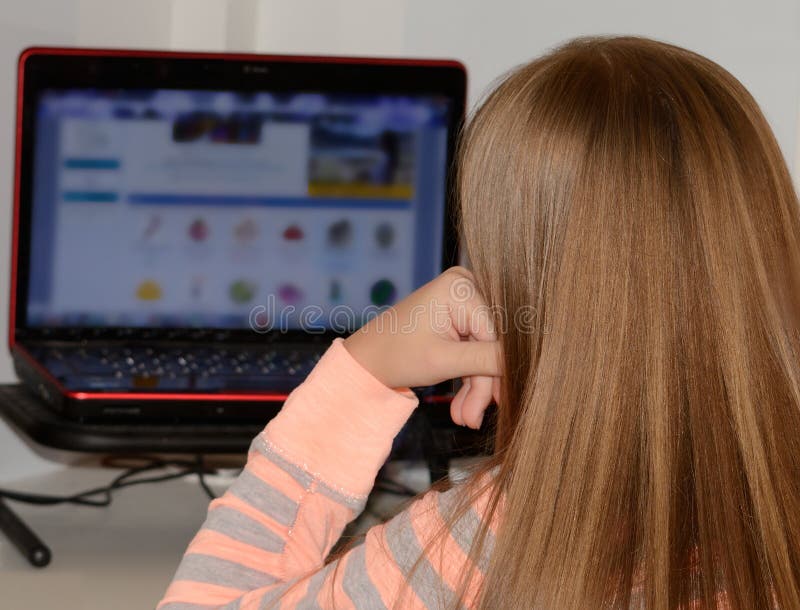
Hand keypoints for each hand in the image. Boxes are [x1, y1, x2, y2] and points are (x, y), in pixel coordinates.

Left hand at [343, 267, 501, 428]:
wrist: (367, 359)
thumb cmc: (396, 355)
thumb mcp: (444, 361)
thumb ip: (488, 361)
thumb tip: (528, 365)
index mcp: (461, 286)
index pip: (496, 334)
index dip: (498, 372)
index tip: (500, 404)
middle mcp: (466, 285)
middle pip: (491, 343)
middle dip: (483, 384)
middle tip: (473, 420)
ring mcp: (463, 299)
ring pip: (484, 350)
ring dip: (476, 387)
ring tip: (465, 419)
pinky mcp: (460, 316)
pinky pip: (475, 348)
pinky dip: (470, 377)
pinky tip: (464, 406)